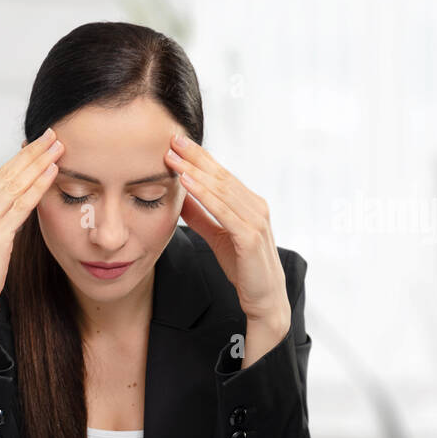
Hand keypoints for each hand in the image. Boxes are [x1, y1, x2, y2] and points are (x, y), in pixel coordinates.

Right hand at [0, 127, 64, 324]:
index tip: (39, 142)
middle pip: (8, 174)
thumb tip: (18, 197)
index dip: (21, 156)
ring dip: (40, 164)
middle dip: (32, 152)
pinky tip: (53, 172)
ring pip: (16, 185)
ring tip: (58, 148)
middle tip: (53, 134)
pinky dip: (39, 186)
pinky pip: (22, 205)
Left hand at [165, 134, 289, 333]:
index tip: (177, 142)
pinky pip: (224, 211)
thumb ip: (201, 216)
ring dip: (196, 172)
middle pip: (221, 176)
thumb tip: (180, 197)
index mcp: (249, 204)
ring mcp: (255, 221)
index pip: (221, 175)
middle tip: (172, 139)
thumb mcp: (217, 236)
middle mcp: (256, 207)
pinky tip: (187, 184)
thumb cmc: (243, 267)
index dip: (199, 157)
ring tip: (174, 158)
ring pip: (222, 190)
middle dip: (196, 157)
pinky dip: (205, 195)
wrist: (264, 298)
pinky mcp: (250, 237)